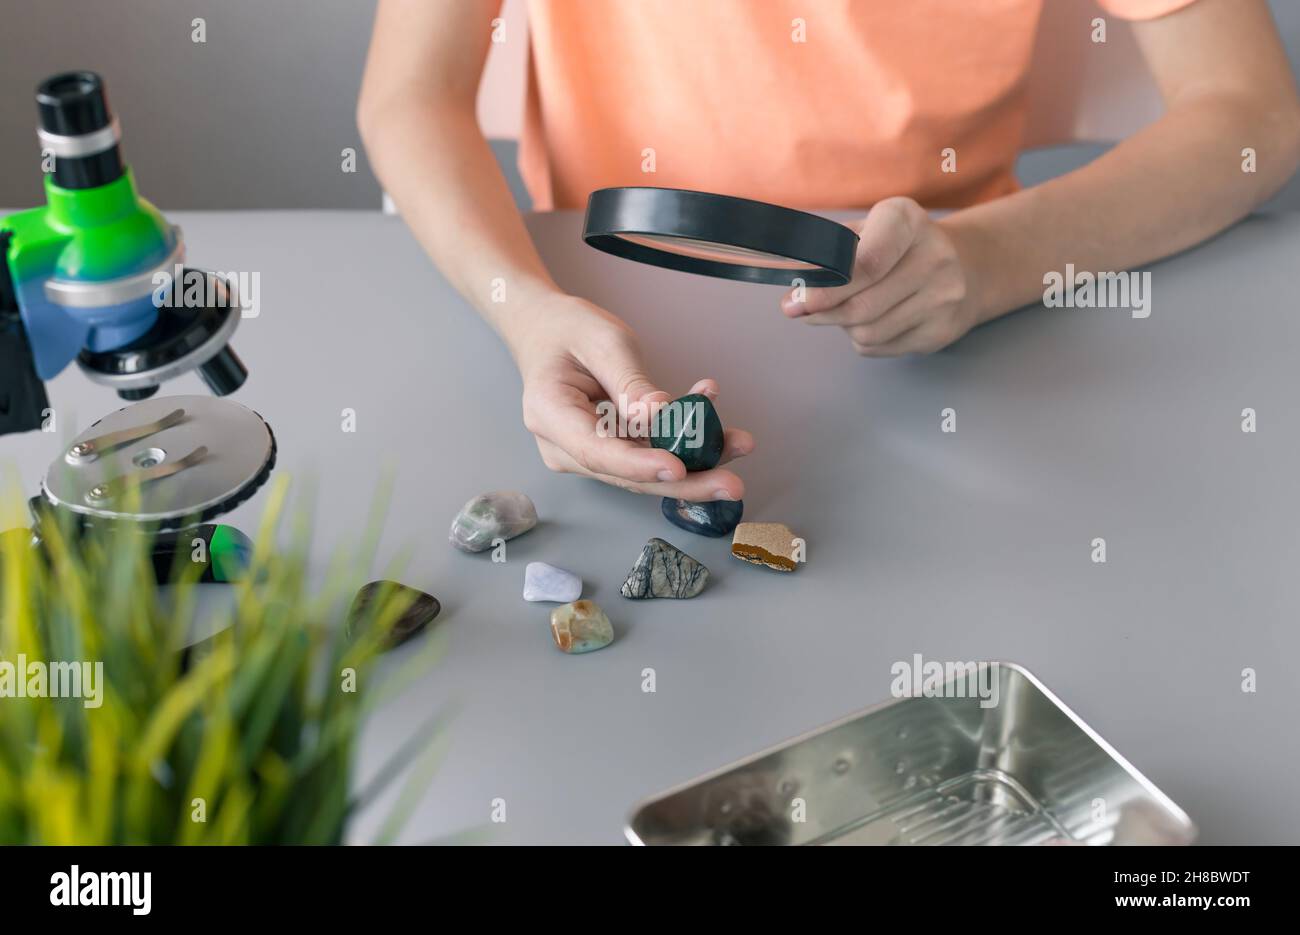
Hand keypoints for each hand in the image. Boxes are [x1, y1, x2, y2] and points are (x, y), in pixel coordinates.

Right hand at [508, 295, 753, 497]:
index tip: (679, 468)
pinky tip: (716, 423)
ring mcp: (586, 452)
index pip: (597, 452)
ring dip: (695, 462)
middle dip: (684, 481)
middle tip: (731, 484)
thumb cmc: (568, 330)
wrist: (546, 330)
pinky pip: (649, 453)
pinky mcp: (609, 449)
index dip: (640, 465)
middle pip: (627, 474)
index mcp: (550, 415)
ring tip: (738, 445)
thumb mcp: (603, 341)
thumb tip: (660, 415)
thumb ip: (630, 383)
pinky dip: (685, 442)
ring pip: (644, 470)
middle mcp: (564, 446)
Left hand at [780, 197, 979, 355]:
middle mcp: (935, 256)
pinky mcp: (943, 330)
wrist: (967, 267)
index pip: (866, 263)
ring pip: (869, 332)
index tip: (797, 300)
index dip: (826, 288)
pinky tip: (873, 320)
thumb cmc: (899, 247)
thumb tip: (793, 296)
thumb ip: (830, 256)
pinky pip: (882, 347)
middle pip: (862, 306)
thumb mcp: (869, 231)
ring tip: (846, 311)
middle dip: (823, 313)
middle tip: (803, 310)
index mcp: (907, 220)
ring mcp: (944, 296)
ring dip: (845, 327)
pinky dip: (865, 340)